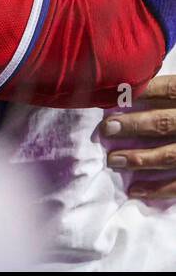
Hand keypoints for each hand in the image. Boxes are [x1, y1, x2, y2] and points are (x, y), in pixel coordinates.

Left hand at [101, 75, 175, 199]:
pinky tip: (135, 191)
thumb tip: (134, 85)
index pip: (168, 89)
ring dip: (140, 159)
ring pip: (171, 155)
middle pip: (165, 122)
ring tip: (114, 161)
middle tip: (107, 129)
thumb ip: (172, 89)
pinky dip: (158, 189)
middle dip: (133, 126)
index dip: (139, 92)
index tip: (110, 96)